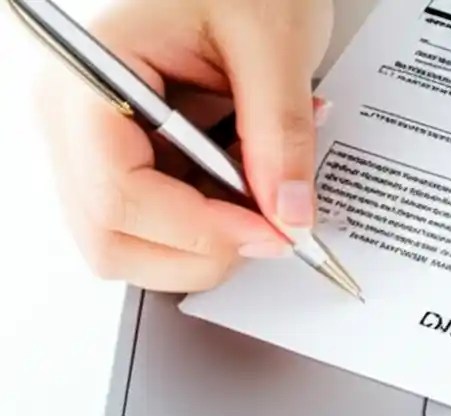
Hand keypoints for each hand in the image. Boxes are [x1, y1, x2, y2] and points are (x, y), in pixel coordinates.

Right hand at [34, 0, 334, 290]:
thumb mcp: (276, 43)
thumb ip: (282, 133)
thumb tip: (288, 215)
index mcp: (92, 75)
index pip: (118, 190)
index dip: (198, 228)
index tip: (270, 230)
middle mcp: (76, 118)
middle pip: (111, 237)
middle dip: (200, 251)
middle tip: (272, 228)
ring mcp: (98, 148)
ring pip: (132, 245)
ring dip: (210, 242)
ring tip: (263, 192)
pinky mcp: (131, 164)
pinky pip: (160, 227)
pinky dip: (213, 226)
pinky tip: (248, 184)